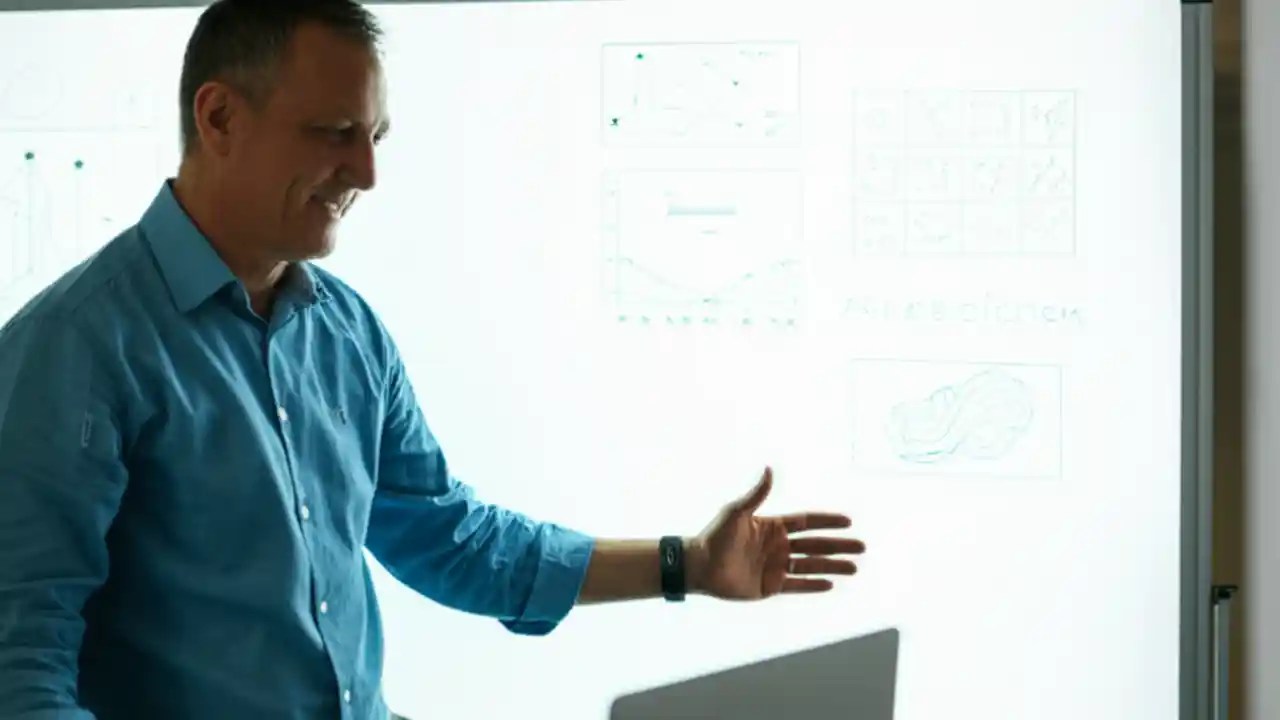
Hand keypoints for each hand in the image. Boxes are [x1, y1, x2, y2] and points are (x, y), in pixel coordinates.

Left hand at [687, 467, 863, 599]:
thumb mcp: (736, 512)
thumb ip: (757, 494)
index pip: (807, 522)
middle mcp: (778, 546)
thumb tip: (770, 469)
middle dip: (838, 545)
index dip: (827, 522)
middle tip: (862, 546)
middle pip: (815, 545)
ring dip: (833, 566)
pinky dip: (814, 585)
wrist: (700, 567)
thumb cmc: (715, 537)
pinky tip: (831, 583)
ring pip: (811, 565)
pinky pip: (798, 585)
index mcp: (772, 526)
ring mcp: (776, 566)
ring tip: (854, 567)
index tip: (848, 521)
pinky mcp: (771, 586)